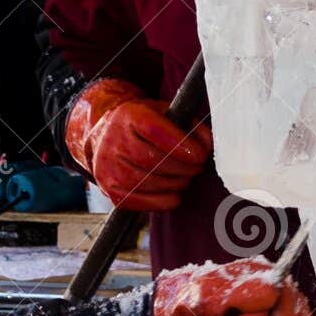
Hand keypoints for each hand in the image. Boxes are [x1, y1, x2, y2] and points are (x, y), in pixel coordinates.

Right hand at [65, 78, 211, 209]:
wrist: (109, 134)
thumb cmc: (144, 125)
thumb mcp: (166, 114)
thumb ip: (190, 125)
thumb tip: (208, 145)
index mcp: (129, 115)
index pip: (154, 130)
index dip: (179, 145)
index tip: (200, 155)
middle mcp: (113, 139)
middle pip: (151, 159)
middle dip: (182, 167)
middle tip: (197, 167)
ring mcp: (107, 164)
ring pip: (145, 181)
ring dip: (174, 183)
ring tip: (185, 178)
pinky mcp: (108, 187)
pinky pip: (136, 200)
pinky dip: (160, 201)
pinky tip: (174, 195)